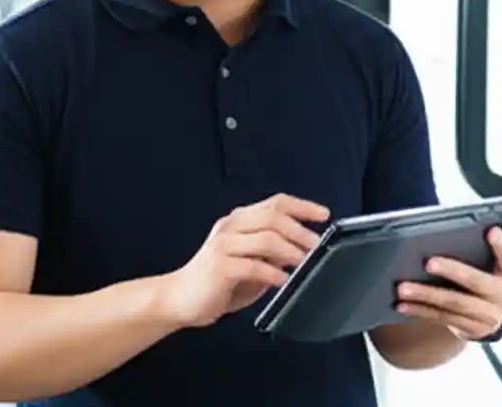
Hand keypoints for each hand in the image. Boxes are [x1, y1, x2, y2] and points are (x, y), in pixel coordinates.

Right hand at [161, 193, 328, 328]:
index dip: (302, 207)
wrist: (178, 299)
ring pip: (266, 238)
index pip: (275, 203)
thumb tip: (302, 250)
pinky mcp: (219, 267)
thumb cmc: (216, 282)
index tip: (323, 215)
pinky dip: (273, 273)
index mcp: (238, 221)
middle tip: (316, 246)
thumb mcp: (249, 261)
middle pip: (273, 217)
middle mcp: (230, 227)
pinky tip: (282, 280)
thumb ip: (271, 253)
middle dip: (300, 231)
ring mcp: (223, 246)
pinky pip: (254, 265)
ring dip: (291, 251)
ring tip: (303, 263)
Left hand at [394, 226, 501, 340]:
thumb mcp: (493, 266)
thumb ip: (483, 251)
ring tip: (403, 288)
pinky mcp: (471, 330)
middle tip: (428, 263)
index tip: (490, 231)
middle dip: (451, 271)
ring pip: (453, 304)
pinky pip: (442, 318)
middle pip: (476, 282)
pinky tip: (403, 305)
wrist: (490, 317)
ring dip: (426, 295)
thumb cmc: (486, 280)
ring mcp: (489, 318)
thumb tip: (452, 235)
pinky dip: (420, 310)